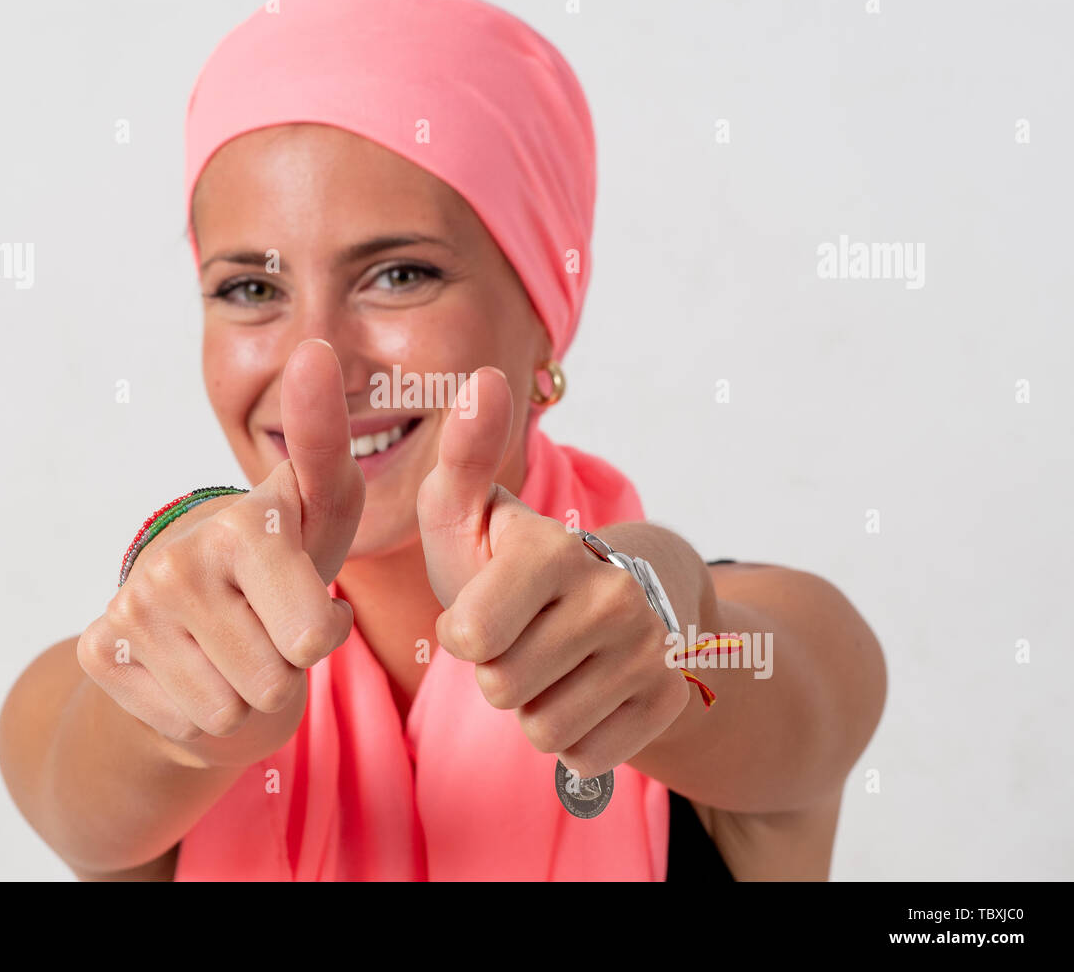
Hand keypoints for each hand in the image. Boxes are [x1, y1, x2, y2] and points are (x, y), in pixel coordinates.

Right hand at [77, 339, 364, 768]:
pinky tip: (192, 665)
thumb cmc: (282, 558)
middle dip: (283, 669)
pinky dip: (198, 711)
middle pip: (274, 681)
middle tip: (266, 627)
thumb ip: (329, 442)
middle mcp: (179, 562)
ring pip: (229, 711)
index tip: (301, 601)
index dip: (321, 634)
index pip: (314, 636)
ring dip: (244, 693)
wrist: (198, 607)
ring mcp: (132, 607)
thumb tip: (311, 345)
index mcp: (243, 524)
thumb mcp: (323, 511)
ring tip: (234, 645)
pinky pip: (185, 725)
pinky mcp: (98, 650)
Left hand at [415, 368, 687, 779]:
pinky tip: (585, 690)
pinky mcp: (670, 701)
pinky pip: (585, 757)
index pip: (471, 637)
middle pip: (502, 689)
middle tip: (522, 635)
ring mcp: (651, 652)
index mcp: (556, 550)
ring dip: (533, 705)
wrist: (620, 598)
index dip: (462, 632)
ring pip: (543, 730)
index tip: (482, 605)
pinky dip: (574, 735)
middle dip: (497, 671)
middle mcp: (614, 597)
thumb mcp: (471, 513)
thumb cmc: (513, 561)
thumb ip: (463, 457)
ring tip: (551, 661)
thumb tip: (485, 377)